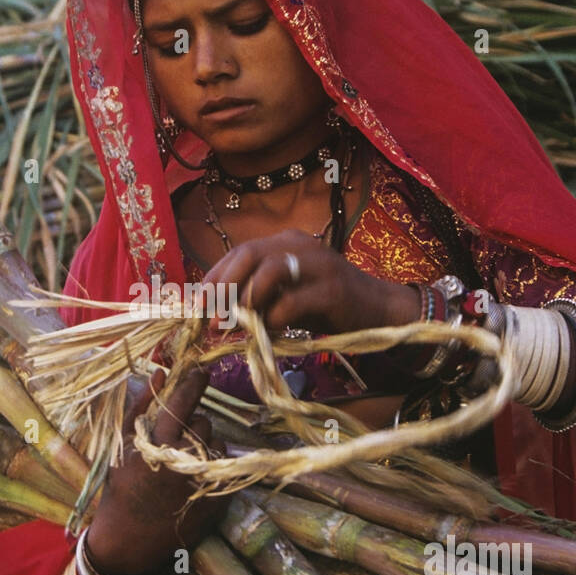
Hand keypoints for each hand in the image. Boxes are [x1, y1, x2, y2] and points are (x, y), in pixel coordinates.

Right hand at [85, 365, 225, 574]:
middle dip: (192, 428)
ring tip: (183, 467)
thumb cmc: (122, 488)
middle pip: (204, 423)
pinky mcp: (219, 498)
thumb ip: (140, 407)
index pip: (182, 402)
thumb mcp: (124, 446)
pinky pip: (225, 468)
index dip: (194, 383)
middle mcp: (185, 459)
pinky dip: (212, 469)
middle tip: (176, 445)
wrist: (130, 539)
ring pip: (217, 444)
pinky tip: (193, 481)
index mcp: (158, 444)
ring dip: (203, 448)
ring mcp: (205, 479)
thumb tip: (160, 373)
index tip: (202, 371)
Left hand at [201, 229, 419, 335]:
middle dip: (223, 285)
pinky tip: (270, 332)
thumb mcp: (285, 296)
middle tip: (210, 316)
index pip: (238, 252)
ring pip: (270, 270)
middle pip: (248, 253)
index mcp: (285, 242)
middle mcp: (300, 245)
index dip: (214, 278)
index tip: (197, 305)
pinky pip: (293, 302)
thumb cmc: (325, 304)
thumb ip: (255, 299)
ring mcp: (319, 264)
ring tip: (237, 324)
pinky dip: (274, 319)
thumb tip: (215, 317)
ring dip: (246, 300)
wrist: (377, 309)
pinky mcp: (333, 290)